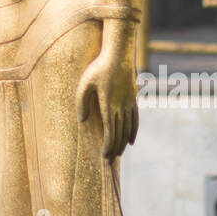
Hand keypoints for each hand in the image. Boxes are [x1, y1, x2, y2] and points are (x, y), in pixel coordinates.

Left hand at [74, 38, 139, 160]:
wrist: (119, 54)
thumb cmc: (98, 68)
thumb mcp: (85, 83)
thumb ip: (81, 102)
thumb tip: (81, 121)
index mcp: (109, 105)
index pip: (110, 131)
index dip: (108, 145)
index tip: (104, 157)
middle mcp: (121, 107)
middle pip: (120, 133)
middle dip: (115, 148)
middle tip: (110, 161)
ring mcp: (129, 103)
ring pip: (128, 129)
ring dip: (123, 143)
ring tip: (119, 154)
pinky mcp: (133, 99)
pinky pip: (135, 120)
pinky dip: (134, 132)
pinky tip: (131, 141)